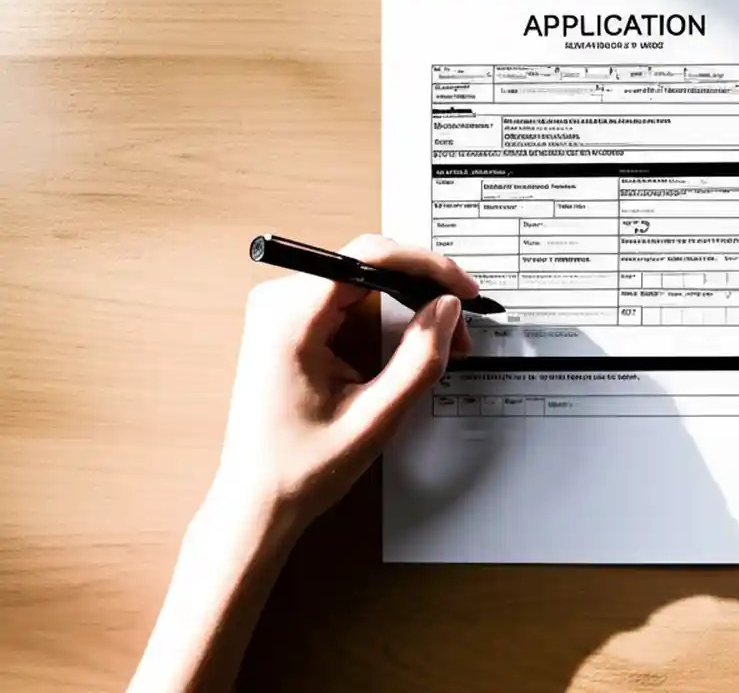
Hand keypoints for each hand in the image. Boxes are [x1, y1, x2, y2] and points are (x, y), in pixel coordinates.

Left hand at [218, 233, 476, 529]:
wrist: (257, 501)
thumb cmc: (298, 469)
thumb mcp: (375, 418)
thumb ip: (419, 359)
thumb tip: (448, 309)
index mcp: (289, 319)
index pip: (367, 255)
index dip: (425, 265)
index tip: (462, 287)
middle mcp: (279, 303)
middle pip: (369, 264)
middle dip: (423, 291)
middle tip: (459, 331)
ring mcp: (282, 312)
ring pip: (365, 282)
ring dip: (408, 307)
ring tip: (439, 347)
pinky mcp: (291, 324)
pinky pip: (351, 302)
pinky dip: (387, 319)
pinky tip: (407, 350)